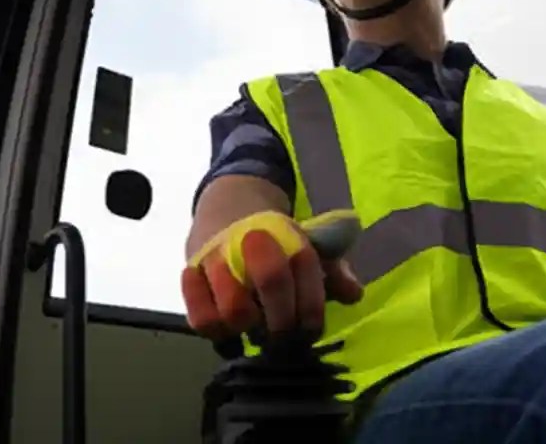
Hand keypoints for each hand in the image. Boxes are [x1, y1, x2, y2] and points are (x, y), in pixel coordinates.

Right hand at [180, 211, 363, 340]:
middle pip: (272, 284)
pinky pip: (200, 317)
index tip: (309, 331)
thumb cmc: (275, 237)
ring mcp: (217, 258)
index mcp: (287, 233)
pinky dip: (216, 333)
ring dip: (249, 331)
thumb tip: (354, 294)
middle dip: (283, 324)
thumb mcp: (308, 245)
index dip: (311, 309)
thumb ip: (332, 271)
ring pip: (233, 310)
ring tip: (255, 335)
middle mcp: (250, 241)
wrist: (227, 204)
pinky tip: (229, 335)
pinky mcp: (191, 273)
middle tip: (284, 341)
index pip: (306, 269)